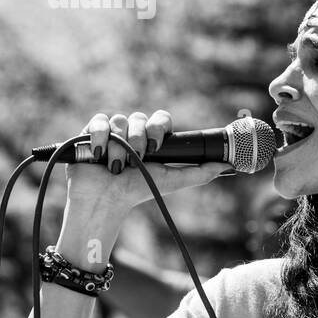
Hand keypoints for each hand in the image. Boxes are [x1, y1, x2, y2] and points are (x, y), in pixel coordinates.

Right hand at [64, 110, 229, 215]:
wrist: (105, 199)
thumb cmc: (138, 190)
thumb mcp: (171, 181)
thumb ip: (199, 173)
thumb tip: (227, 165)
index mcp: (152, 139)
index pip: (161, 119)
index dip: (159, 127)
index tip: (156, 146)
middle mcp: (132, 131)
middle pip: (140, 118)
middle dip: (139, 137)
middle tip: (138, 157)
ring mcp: (112, 130)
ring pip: (120, 121)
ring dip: (120, 146)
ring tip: (116, 167)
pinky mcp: (90, 132)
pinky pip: (99, 121)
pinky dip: (101, 137)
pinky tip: (99, 154)